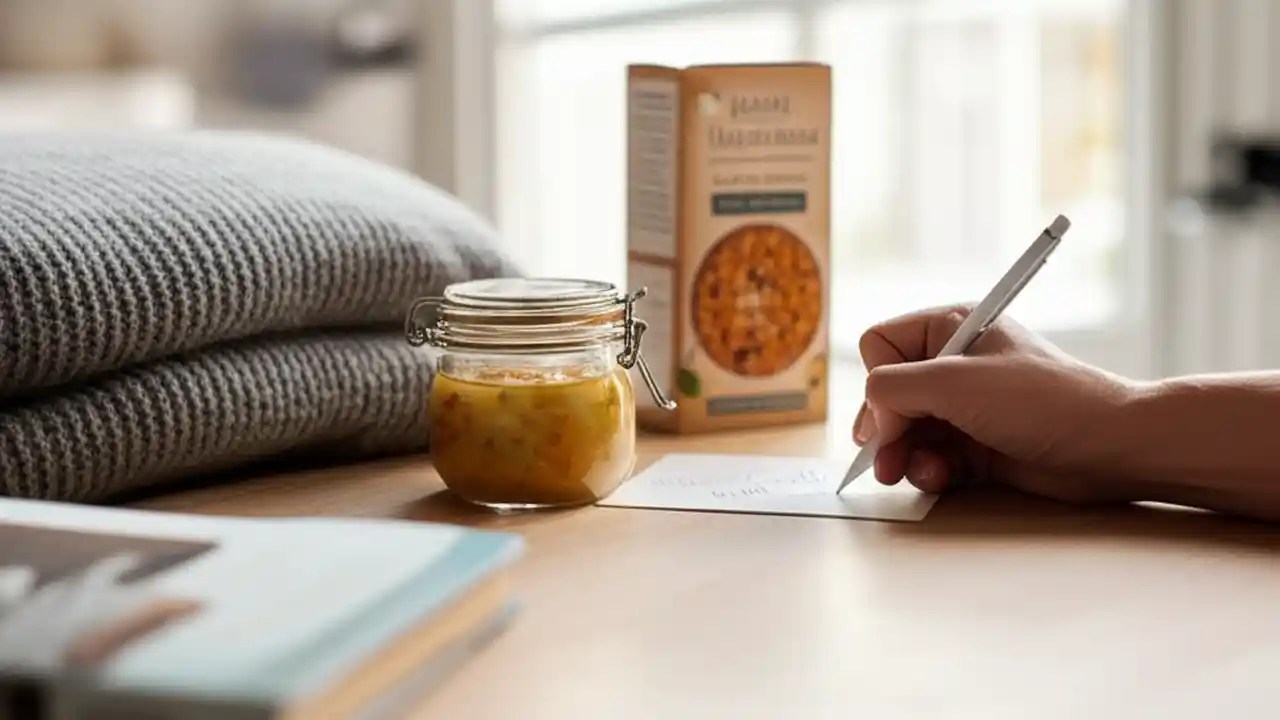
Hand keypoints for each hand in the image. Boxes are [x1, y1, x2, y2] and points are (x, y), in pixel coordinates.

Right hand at [853, 305, 1140, 503]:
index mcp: (950, 329)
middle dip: (885, 431)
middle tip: (886, 462)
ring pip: (904, 432)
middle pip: (887, 395)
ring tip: (919, 473)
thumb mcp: (954, 383)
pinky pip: (930, 458)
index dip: (880, 384)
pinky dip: (929, 471)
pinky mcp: (976, 444)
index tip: (894, 416)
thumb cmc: (1042, 401)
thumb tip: (870, 420)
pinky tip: (943, 479)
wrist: (1109, 446)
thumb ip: (893, 388)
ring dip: (905, 456)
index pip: (880, 346)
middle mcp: (953, 365)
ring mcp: (964, 407)